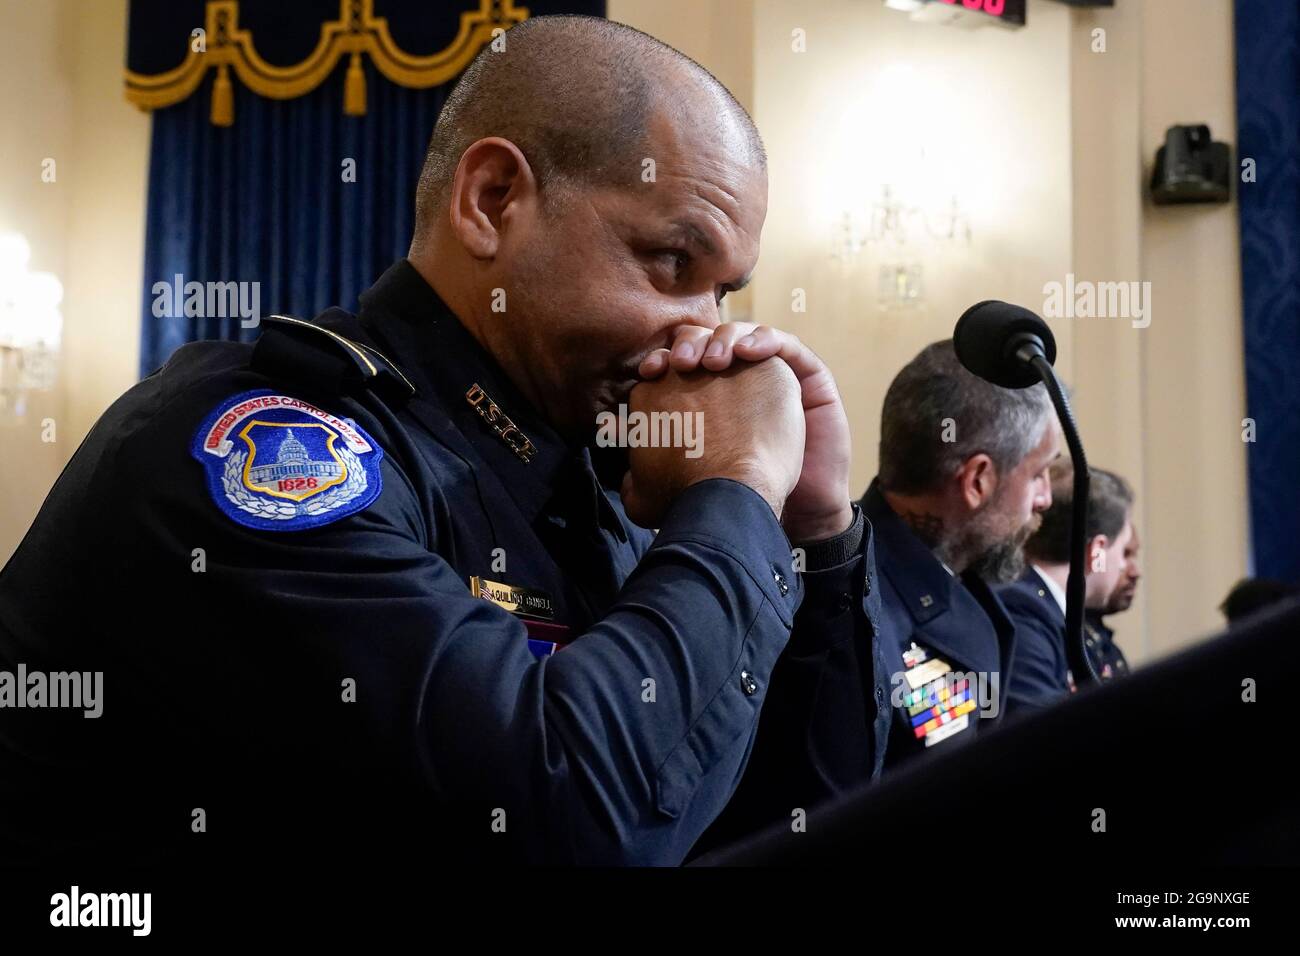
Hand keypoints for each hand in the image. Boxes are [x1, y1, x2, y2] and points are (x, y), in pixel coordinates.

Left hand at [639, 323, 852, 542]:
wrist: (769, 508)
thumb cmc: (718, 500)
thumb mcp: (665, 489)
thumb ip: (640, 479)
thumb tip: (623, 476)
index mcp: (700, 397)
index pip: (679, 360)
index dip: (664, 361)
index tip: (649, 372)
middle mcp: (734, 381)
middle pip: (708, 340)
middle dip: (691, 344)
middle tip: (682, 363)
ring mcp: (769, 375)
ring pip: (743, 335)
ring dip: (726, 340)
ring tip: (714, 361)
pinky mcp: (803, 374)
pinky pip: (784, 343)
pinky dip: (764, 340)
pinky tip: (747, 355)